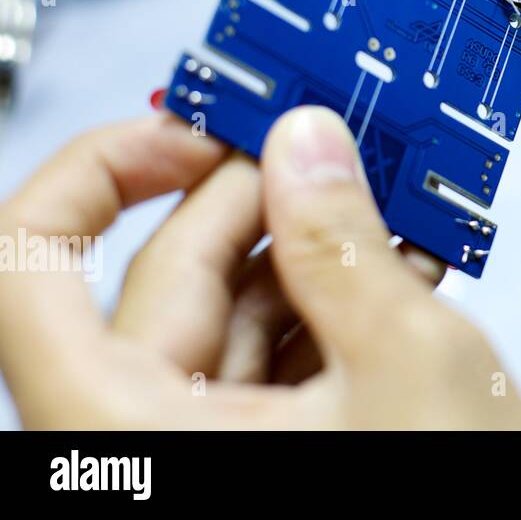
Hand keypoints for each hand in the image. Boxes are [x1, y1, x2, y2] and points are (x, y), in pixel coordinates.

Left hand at [0, 106, 520, 428]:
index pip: (25, 269)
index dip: (95, 172)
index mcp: (123, 440)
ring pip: (219, 324)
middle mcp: (139, 455)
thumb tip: (309, 151)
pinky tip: (384, 269)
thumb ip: (345, 241)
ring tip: (380, 211)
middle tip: (325, 154)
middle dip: (253, 205)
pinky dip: (321, 311)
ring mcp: (197, 462)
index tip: (184, 129)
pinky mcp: (254, 464)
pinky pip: (262, 366)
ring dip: (303, 256)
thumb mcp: (407, 362)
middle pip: (154, 284)